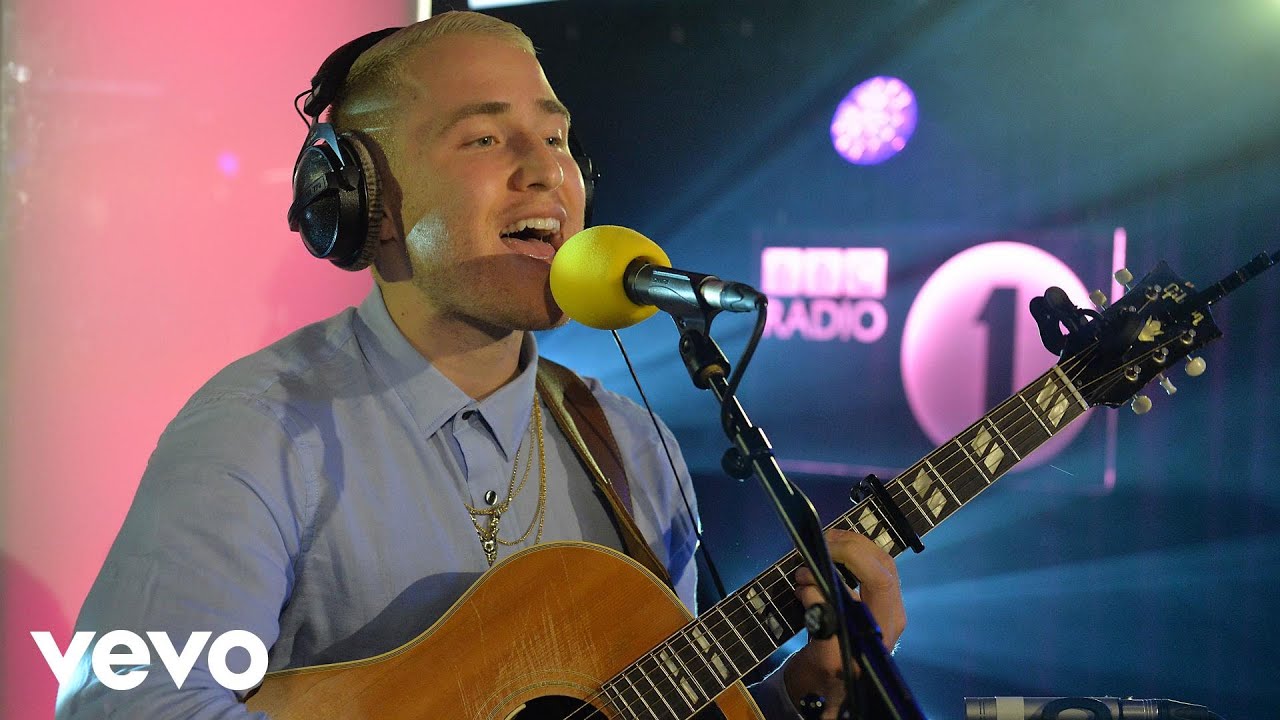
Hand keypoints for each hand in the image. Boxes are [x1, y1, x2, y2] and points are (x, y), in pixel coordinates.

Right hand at [781, 529, 904, 717]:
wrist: (838, 685)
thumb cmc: (833, 672)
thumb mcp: (823, 651)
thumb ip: (819, 616)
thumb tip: (809, 585)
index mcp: (885, 622)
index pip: (880, 577)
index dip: (853, 556)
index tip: (823, 551)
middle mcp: (891, 607)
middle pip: (882, 560)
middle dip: (850, 544)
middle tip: (818, 543)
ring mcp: (886, 600)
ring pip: (877, 558)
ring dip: (849, 546)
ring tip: (820, 547)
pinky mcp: (875, 596)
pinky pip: (868, 565)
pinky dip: (848, 555)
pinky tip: (827, 556)